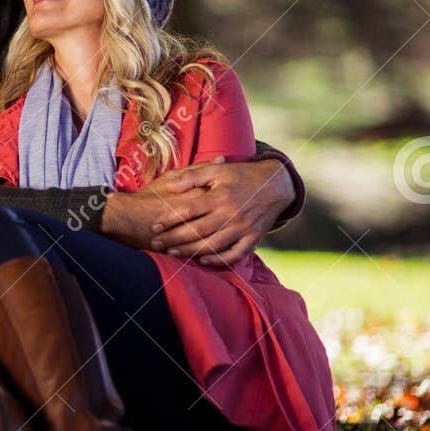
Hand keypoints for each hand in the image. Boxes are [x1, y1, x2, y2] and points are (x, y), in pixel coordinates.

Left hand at [148, 156, 293, 265]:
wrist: (275, 185)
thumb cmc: (241, 176)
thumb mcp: (218, 169)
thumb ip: (193, 176)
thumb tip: (170, 186)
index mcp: (220, 196)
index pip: (189, 211)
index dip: (169, 220)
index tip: (154, 227)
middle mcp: (231, 214)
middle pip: (197, 231)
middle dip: (174, 239)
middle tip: (156, 244)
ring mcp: (243, 228)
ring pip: (212, 245)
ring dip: (190, 251)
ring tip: (172, 253)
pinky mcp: (253, 238)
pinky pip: (234, 254)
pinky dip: (219, 259)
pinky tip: (203, 261)